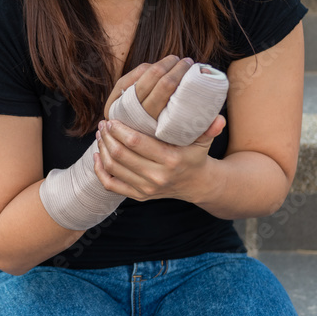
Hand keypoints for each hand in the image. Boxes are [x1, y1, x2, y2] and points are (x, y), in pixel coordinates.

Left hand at [95, 55, 225, 201]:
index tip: (112, 119)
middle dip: (108, 137)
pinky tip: (97, 156)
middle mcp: (157, 177)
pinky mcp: (138, 196)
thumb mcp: (203, 141)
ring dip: (103, 149)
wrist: (197, 185)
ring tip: (101, 135)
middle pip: (121, 154)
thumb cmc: (195, 155)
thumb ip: (209, 128)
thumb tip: (219, 119)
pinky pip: (111, 185)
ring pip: (113, 168)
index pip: (136, 142)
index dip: (119, 129)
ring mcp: (146, 189)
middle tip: (103, 124)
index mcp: (170, 160)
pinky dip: (100, 171)